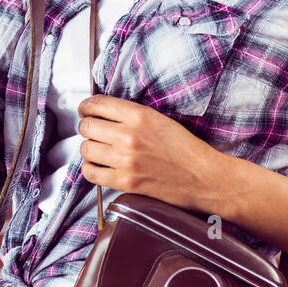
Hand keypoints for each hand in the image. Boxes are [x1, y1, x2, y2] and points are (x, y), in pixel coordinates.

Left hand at [76, 94, 220, 214]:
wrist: (202, 177)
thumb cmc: (185, 148)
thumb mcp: (159, 119)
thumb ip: (131, 115)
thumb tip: (103, 113)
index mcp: (139, 116)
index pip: (97, 104)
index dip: (86, 106)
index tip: (86, 110)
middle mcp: (129, 136)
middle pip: (87, 126)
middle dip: (87, 127)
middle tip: (93, 130)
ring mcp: (125, 160)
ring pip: (86, 149)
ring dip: (89, 148)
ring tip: (99, 149)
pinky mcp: (125, 182)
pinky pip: (91, 173)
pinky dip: (91, 168)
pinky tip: (99, 165)